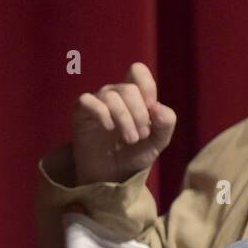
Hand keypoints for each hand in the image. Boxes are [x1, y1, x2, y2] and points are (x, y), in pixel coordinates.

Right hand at [72, 62, 177, 184]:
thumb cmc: (134, 155)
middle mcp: (114, 94)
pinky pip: (88, 101)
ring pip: (110, 97)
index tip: (151, 110)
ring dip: (124, 119)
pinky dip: (102, 114)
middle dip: (139, 114)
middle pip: (128, 89)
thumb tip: (157, 106)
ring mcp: (96, 102)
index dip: (147, 86)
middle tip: (141, 135)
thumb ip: (166, 122)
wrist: (113, 176)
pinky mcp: (80, 113)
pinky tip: (109, 129)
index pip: (137, 71)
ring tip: (131, 139)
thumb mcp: (158, 141)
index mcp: (133, 95)